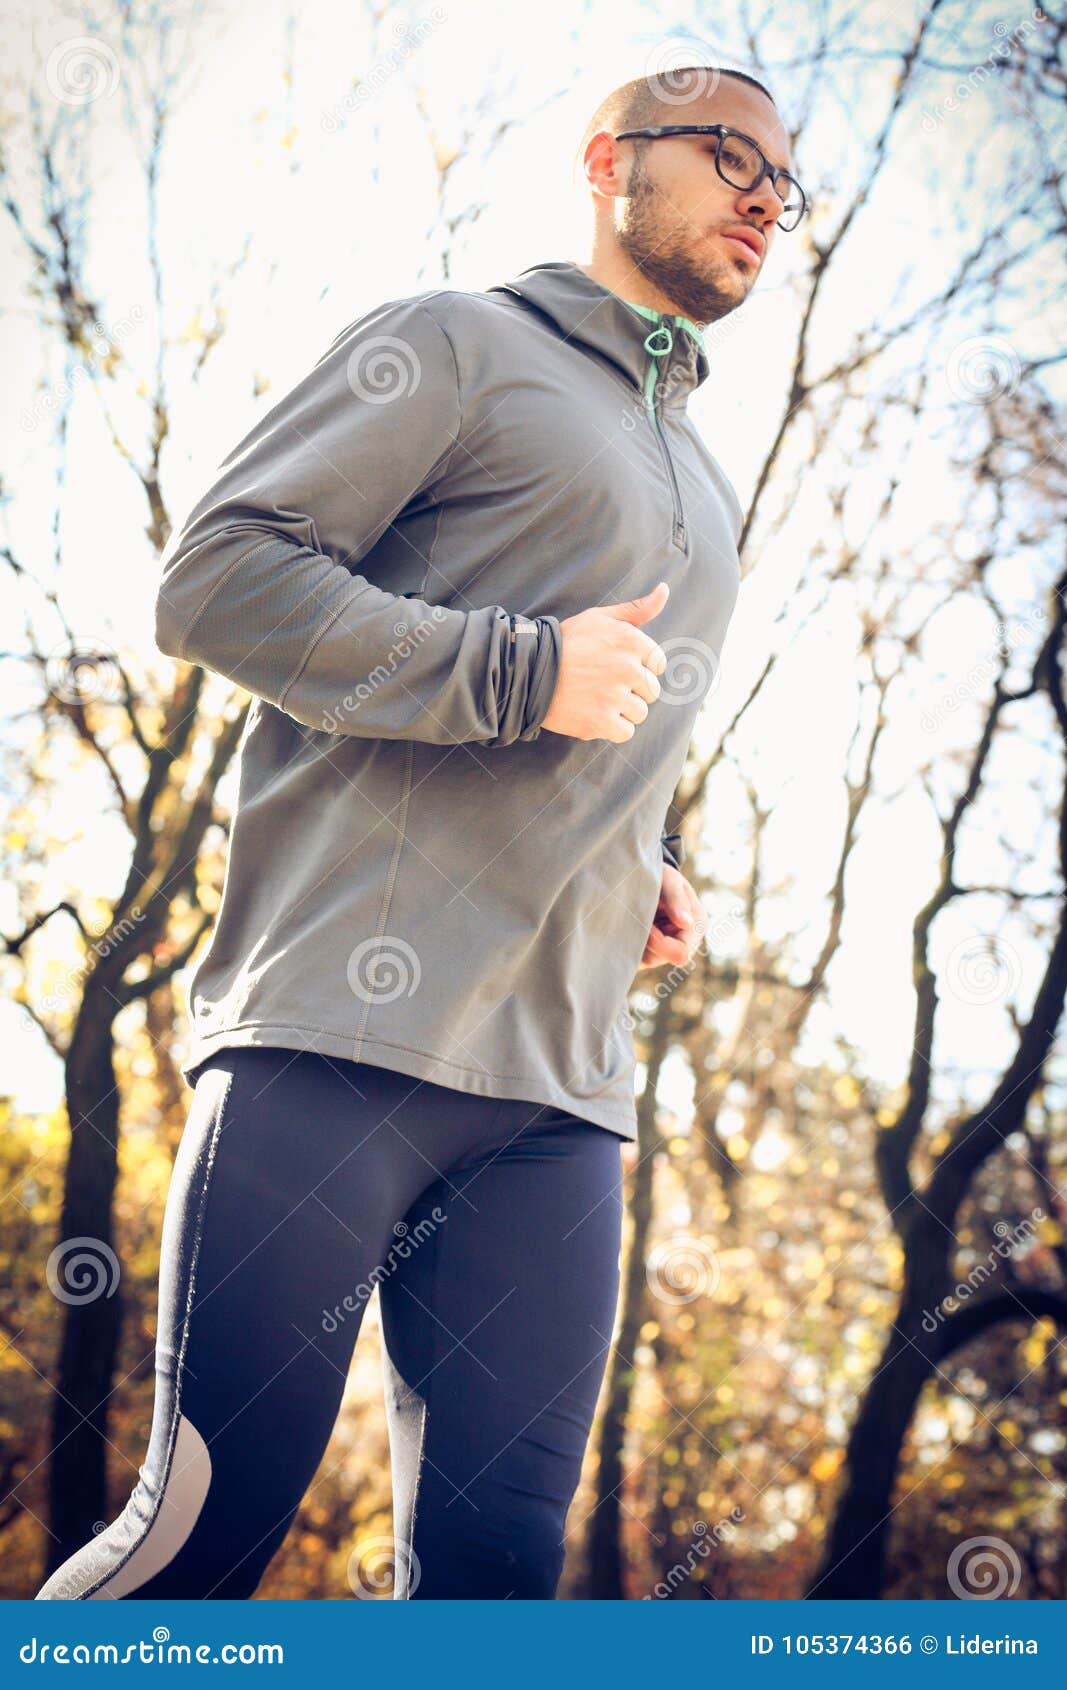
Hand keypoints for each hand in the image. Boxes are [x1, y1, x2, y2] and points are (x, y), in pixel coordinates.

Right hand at [540, 581, 668, 741]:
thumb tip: (664, 589)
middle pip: (651, 691)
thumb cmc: (567, 642)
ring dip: (622, 710)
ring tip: (596, 698)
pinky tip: (593, 713)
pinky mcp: (601, 721)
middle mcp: (627, 668)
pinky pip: (626, 732)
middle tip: (602, 683)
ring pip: (639, 713)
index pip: (658, 664)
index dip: (639, 668)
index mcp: (631, 641)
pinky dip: (612, 728)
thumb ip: (637, 609)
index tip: (616, 667)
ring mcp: (614, 696)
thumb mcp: (600, 617)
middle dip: (631, 690)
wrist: (529, 671)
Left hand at [637, 860, 703, 969]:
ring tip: (631, 916)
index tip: (647, 926)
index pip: (680, 953)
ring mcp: (662, 949)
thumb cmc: (661, 877)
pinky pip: (631, 955)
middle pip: (657, 959)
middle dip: (643, 940)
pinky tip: (626, 922)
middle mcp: (680, 942)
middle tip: (635, 917)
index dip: (660, 943)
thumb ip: (676, 898)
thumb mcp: (669, 879)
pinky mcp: (644, 950)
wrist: (645, 875)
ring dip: (633, 939)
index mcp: (695, 927)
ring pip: (642, 959)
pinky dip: (626, 940)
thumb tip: (686, 922)